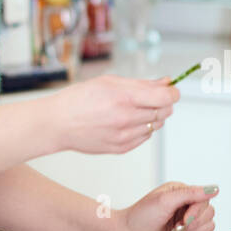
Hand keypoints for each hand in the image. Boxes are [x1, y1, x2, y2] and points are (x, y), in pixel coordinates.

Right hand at [48, 74, 177, 154]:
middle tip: (151, 98)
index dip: (172, 93)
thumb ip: (142, 83)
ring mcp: (124, 136)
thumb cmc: (79, 99)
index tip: (171, 90)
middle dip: (163, 103)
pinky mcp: (121, 148)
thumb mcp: (110, 82)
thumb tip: (166, 83)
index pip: (166, 98)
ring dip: (152, 116)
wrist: (58, 124)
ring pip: (156, 126)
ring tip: (133, 109)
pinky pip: (144, 137)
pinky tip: (126, 121)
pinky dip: (142, 128)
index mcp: (124, 98)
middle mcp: (126, 119)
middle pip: (164, 112)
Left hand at [116, 181, 218, 230]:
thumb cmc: (140, 217)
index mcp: (182, 193)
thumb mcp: (165, 200)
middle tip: (175, 228)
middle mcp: (186, 206)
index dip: (197, 212)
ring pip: (209, 228)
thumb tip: (215, 188)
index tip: (182, 220)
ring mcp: (187, 223)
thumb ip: (191, 194)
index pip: (205, 200)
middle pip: (210, 214)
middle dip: (194, 225)